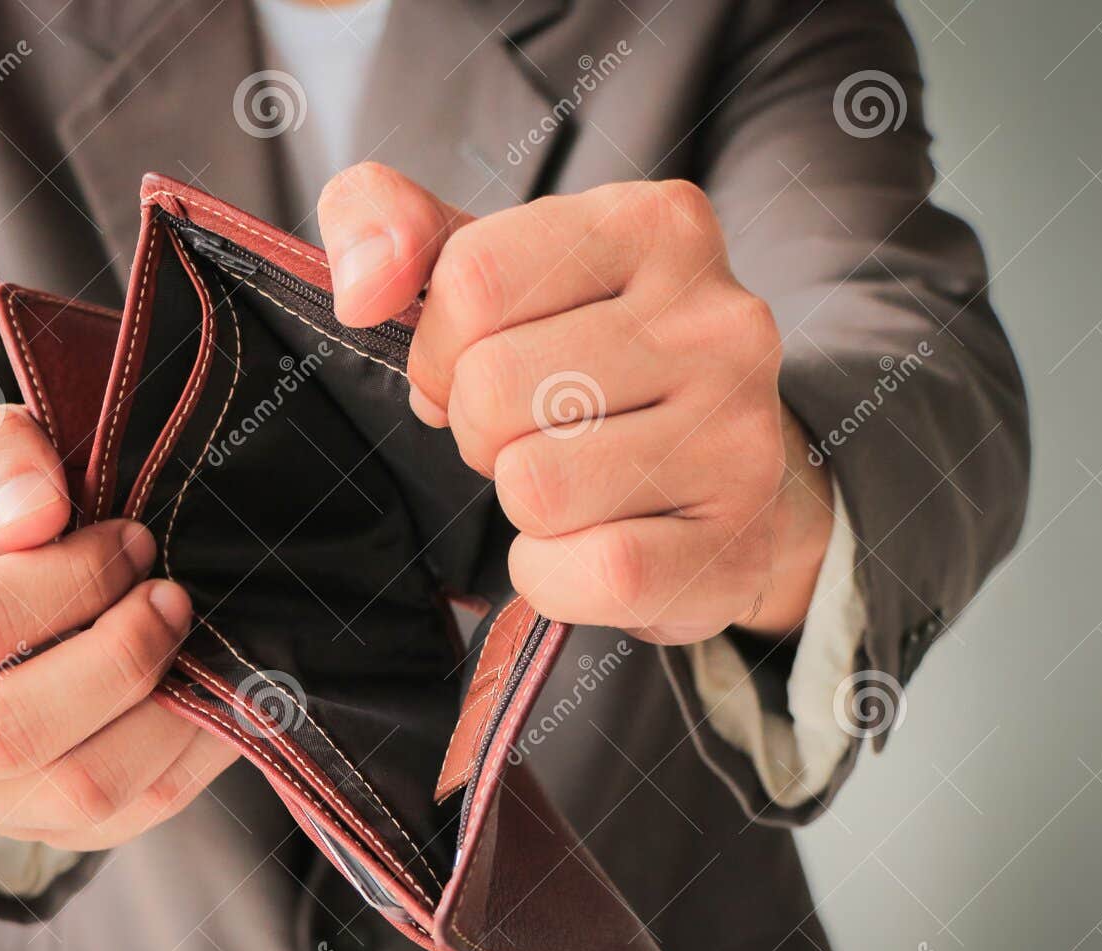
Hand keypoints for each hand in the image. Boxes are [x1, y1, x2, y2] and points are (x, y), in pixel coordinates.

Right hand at [0, 405, 237, 850]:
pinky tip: (211, 690)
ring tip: (188, 641)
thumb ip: (1, 458)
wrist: (9, 603)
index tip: (132, 541)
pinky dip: (196, 748)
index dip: (72, 579)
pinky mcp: (51, 828)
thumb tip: (36, 513)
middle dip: (117, 658)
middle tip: (170, 597)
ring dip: (162, 711)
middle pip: (7, 733)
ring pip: (78, 792)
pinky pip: (140, 811)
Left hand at [318, 165, 833, 643]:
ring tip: (571, 485)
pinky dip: (554, 574)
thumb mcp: (495, 270)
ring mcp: (740, 435)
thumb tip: (361, 289)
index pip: (475, 279)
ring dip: (520, 505)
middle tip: (527, 436)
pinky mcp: (734, 545)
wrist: (728, 491)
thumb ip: (392, 226)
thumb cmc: (589, 367)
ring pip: (535, 486)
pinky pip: (586, 571)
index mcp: (657, 225)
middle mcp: (719, 320)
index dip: (438, 348)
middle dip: (476, 431)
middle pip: (494, 387)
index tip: (470, 369)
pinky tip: (589, 546)